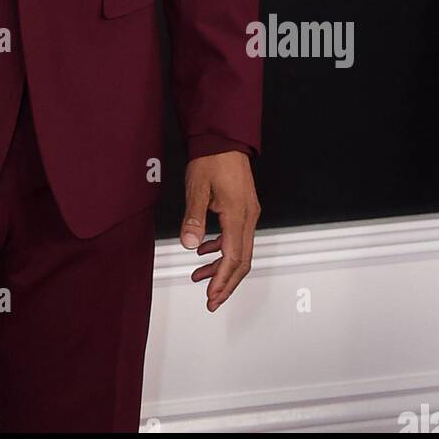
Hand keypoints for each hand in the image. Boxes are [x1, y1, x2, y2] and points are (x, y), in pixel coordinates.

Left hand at [179, 152, 259, 311]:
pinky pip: (236, 237)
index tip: (212, 297)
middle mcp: (248, 217)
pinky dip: (221, 249)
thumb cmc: (211, 158)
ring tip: (200, 276)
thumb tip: (190, 244)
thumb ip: (194, 218)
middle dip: (226, 283)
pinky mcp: (243, 208)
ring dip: (221, 268)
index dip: (222, 281)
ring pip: (239, 250)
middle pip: (242, 261)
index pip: (233, 258)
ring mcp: (248, 213)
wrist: (223, 138)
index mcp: (238, 215)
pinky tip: (204, 251)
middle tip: (211, 300)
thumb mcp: (197, 188)